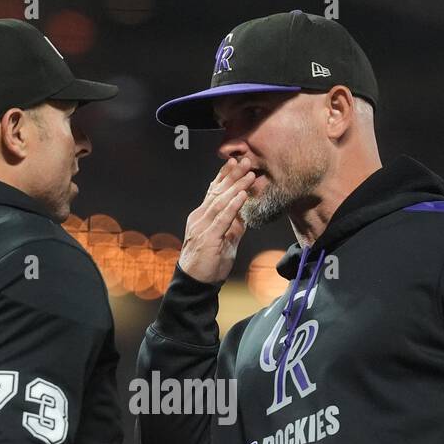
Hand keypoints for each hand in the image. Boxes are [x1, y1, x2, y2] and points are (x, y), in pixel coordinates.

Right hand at [177, 157, 255, 284]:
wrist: (195, 284)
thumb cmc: (208, 264)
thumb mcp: (224, 241)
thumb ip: (233, 226)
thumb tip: (245, 212)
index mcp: (201, 216)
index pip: (213, 192)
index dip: (224, 176)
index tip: (234, 161)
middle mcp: (199, 218)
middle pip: (217, 192)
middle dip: (232, 175)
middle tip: (246, 160)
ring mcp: (202, 227)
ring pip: (220, 202)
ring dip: (236, 186)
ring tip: (249, 174)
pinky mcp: (208, 239)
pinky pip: (222, 219)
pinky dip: (233, 206)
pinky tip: (242, 196)